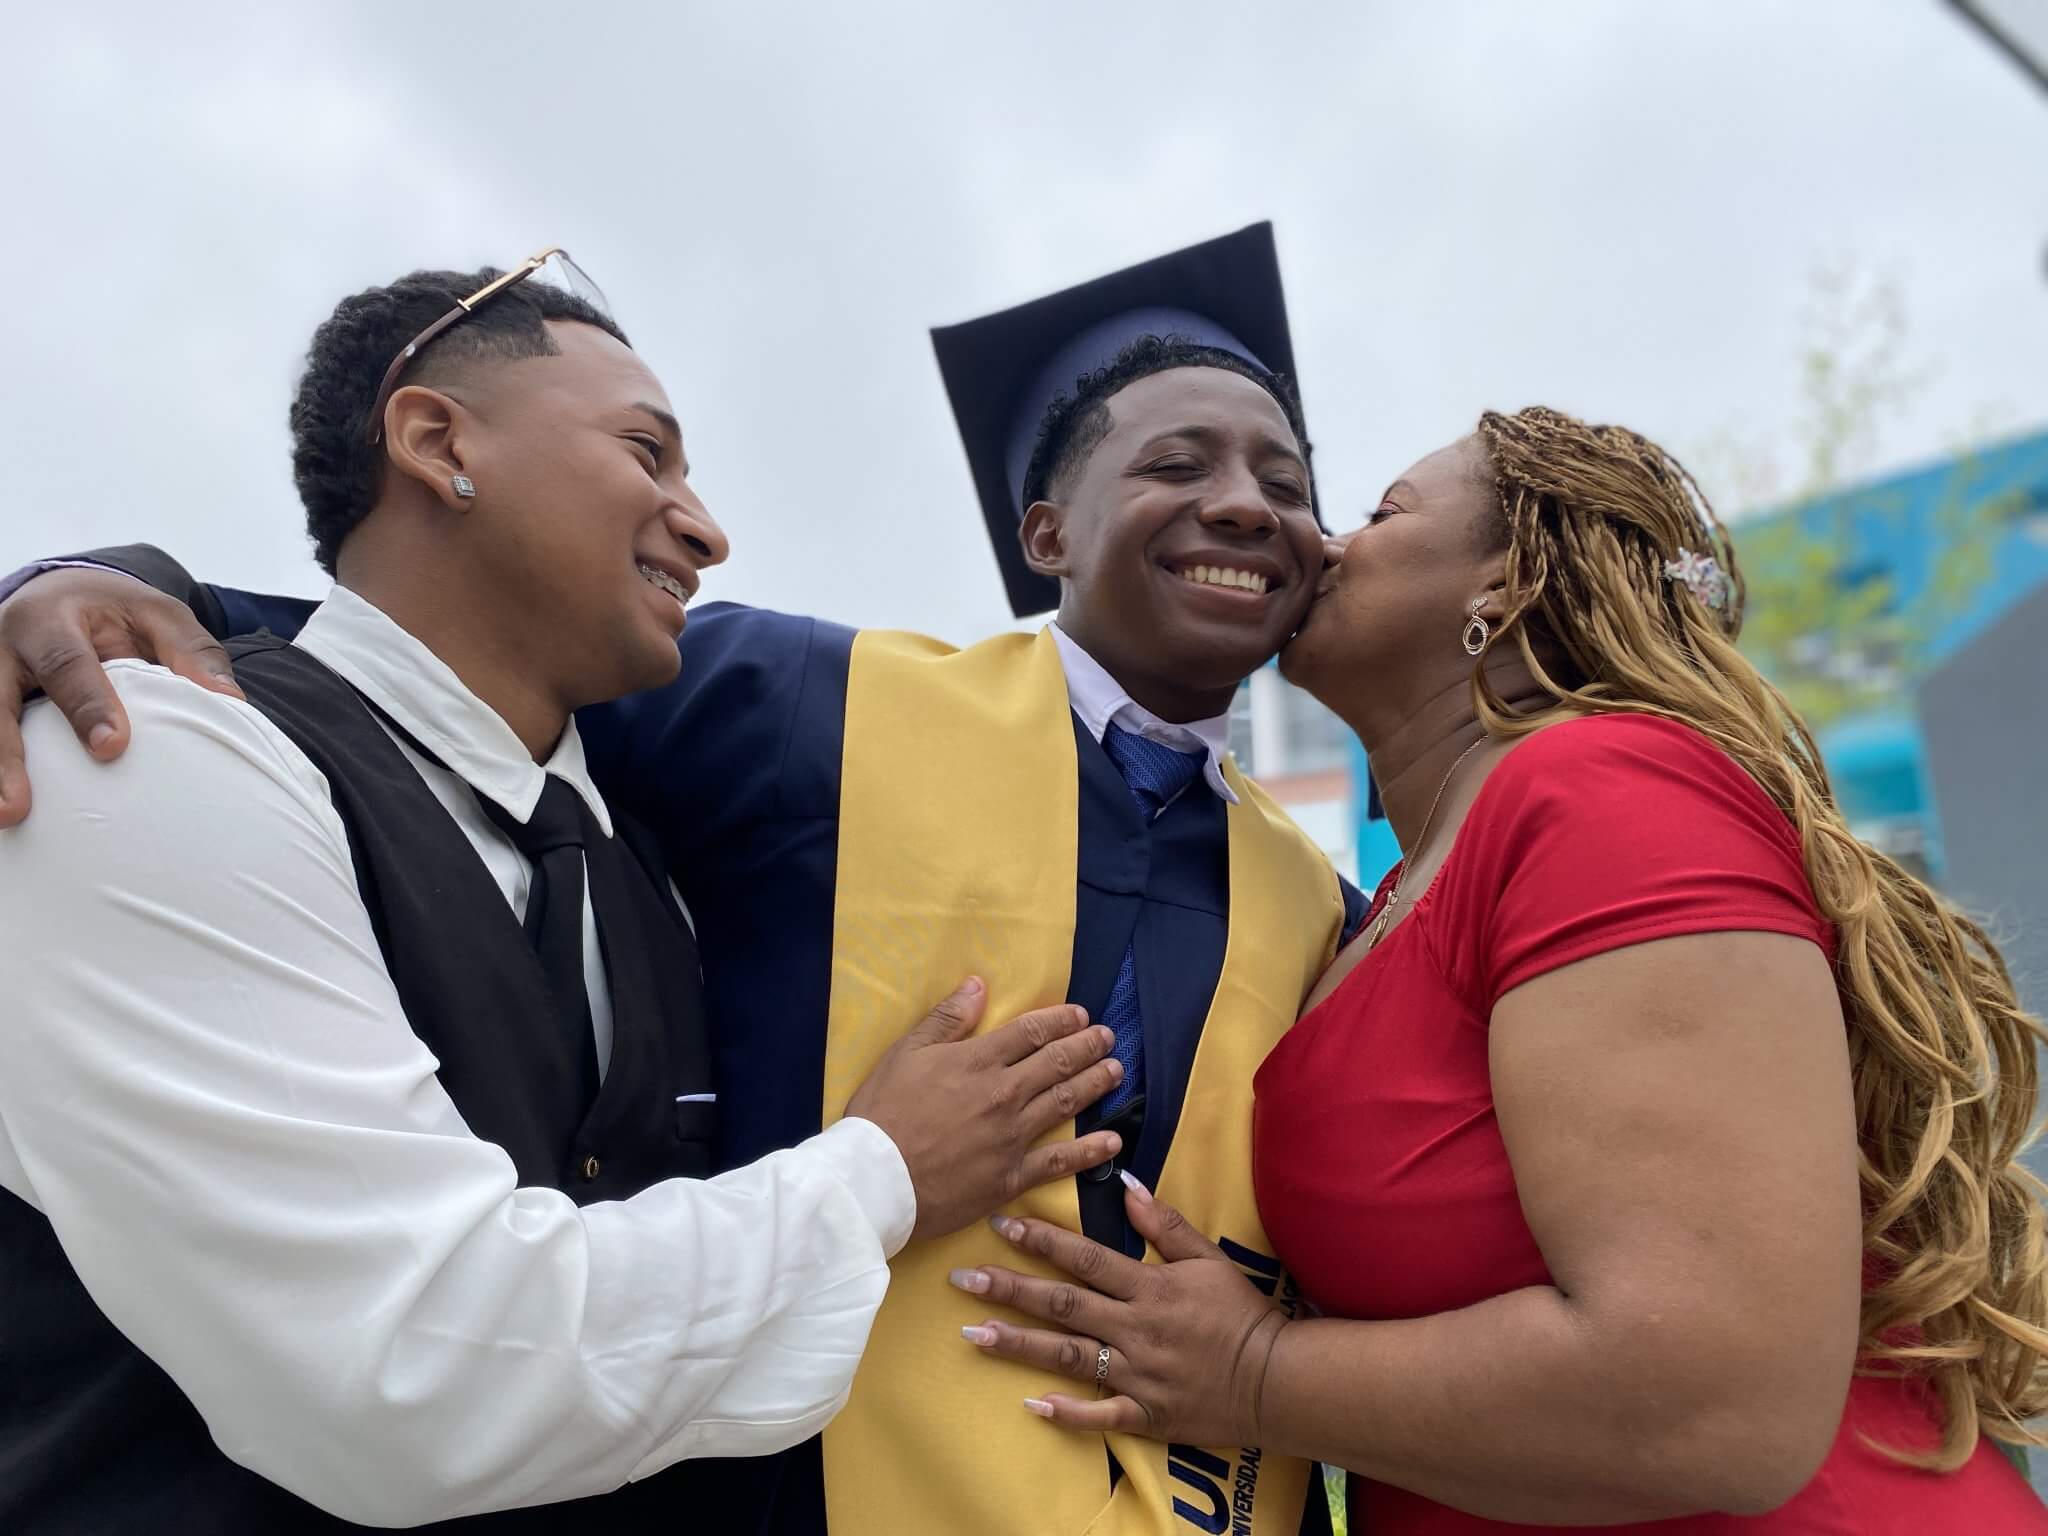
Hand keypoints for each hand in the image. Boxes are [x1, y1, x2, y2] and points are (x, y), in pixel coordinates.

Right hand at [0, 566, 239, 825]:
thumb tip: (231, 701)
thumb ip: (190, 651)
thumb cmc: (115, 612)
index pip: (65, 665)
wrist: (61, 594)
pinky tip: (3, 811)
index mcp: (50, 620)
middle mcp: (5, 648)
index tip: (110, 747)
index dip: (86, 706)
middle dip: (6, 756)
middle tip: (18, 807)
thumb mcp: (157, 615)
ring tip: (5, 818)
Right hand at [846, 977, 1125, 1241]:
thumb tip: (978, 984)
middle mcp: (1003, 1094)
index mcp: (977, 1061)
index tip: (1080, 1015)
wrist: (874, 1180)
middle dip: (1086, 1047)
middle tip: (1107, 1037)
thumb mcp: (905, 1054)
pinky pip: (1059, 1162)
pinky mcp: (1011, 1177)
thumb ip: (946, 1019)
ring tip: (1116, 1070)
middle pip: (1055, 1063)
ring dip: (1095, 1084)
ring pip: (1064, 1103)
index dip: (1059, 1021)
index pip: (1030, 1032)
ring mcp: (1011, 1137)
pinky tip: (1113, 1140)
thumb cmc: (881, 1114)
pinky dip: (1090, 1150)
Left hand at [952, 1178, 1287, 1445]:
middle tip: (964, 1278)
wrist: (1278, 1379)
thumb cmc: (1242, 1313)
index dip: (1042, 1241)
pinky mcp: (1147, 1414)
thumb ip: (1165, 1224)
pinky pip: (1100, 1415)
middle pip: (1064, 1305)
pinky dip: (1067, 1412)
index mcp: (1150, 1288)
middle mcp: (1136, 1329)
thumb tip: (1127, 1185)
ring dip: (1019, 1345)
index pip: (1086, 1259)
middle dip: (1011, 1289)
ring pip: (1069, 1357)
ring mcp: (1138, 1375)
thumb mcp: (1209, 1258)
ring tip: (973, 1335)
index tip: (1001, 1225)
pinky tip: (1030, 1405)